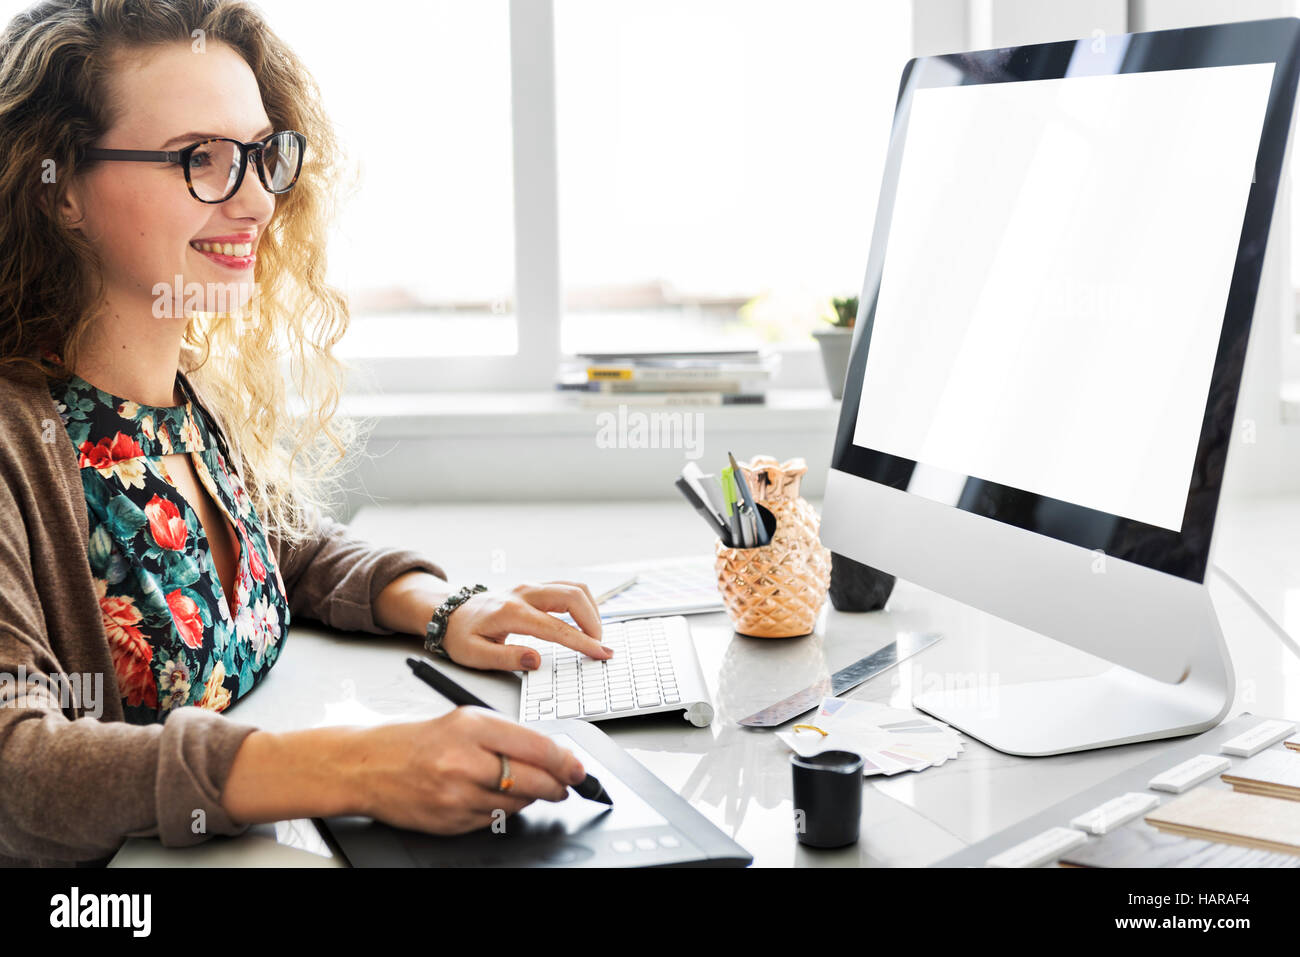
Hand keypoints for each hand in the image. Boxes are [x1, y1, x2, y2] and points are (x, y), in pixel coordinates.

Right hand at [356, 707, 587, 834]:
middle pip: (534, 781)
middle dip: (557, 785)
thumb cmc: (417, 740)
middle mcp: (464, 760)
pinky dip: (500, 809)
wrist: (366, 766)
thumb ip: (507, 736)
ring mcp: (456, 795)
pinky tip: (487, 795)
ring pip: (518, 804)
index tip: (578, 768)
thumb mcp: (463, 721)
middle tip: (564, 784)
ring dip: (529, 798)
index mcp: (471, 726)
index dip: (565, 761)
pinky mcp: (450, 821)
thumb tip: (552, 755)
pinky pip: (494, 819)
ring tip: (517, 785)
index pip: (537, 747)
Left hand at [440, 580, 610, 671]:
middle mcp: (524, 594)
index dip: (582, 641)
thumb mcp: (474, 655)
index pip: (556, 627)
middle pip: (573, 596)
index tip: (601, 653)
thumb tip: (535, 661)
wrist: (450, 613)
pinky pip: (567, 588)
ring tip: (593, 635)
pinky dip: (582, 603)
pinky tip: (584, 621)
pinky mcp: (535, 587)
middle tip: (599, 646)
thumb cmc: (461, 636)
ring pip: (574, 588)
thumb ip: (505, 658)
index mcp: (511, 612)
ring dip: (590, 610)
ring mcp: (531, 587)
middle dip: (594, 621)